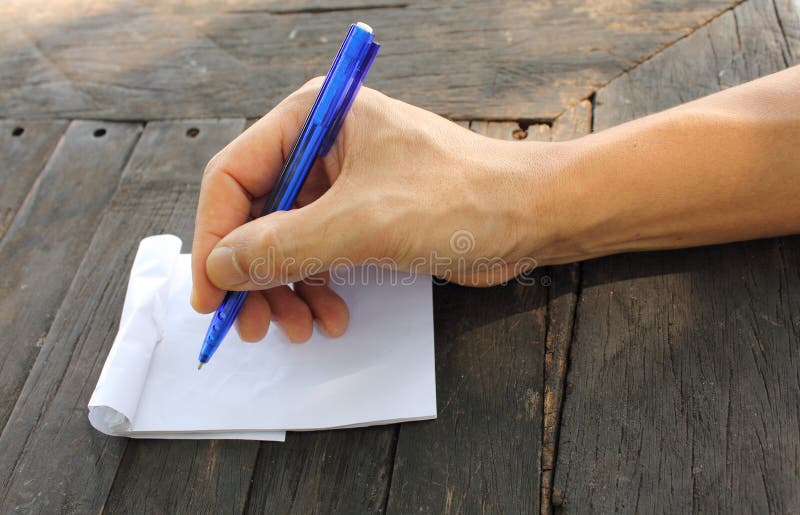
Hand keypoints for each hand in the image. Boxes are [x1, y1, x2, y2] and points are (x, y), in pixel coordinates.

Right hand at [191, 78, 557, 341]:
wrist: (531, 217)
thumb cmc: (458, 199)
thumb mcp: (360, 224)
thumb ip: (281, 246)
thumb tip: (219, 266)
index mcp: (314, 118)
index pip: (234, 175)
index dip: (213, 237)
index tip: (209, 295)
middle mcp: (321, 145)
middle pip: (255, 214)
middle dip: (253, 275)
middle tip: (251, 326)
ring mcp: (342, 183)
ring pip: (284, 242)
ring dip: (285, 291)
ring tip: (299, 330)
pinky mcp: (363, 216)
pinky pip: (318, 255)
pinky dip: (316, 290)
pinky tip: (329, 319)